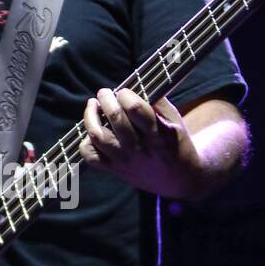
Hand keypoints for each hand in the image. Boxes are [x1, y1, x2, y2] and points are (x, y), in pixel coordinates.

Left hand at [78, 87, 202, 197]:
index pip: (135, 108)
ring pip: (98, 136)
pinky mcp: (115, 170)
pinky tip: (92, 133)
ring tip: (92, 106)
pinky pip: (91, 157)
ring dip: (90, 116)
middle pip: (115, 118)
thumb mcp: (174, 121)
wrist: (179, 180)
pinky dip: (86, 143)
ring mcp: (124, 160)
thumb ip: (157, 102)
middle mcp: (139, 148)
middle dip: (105, 99)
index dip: (125, 94)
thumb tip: (135, 86)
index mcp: (157, 133)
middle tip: (104, 93)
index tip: (123, 92)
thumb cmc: (176, 143)